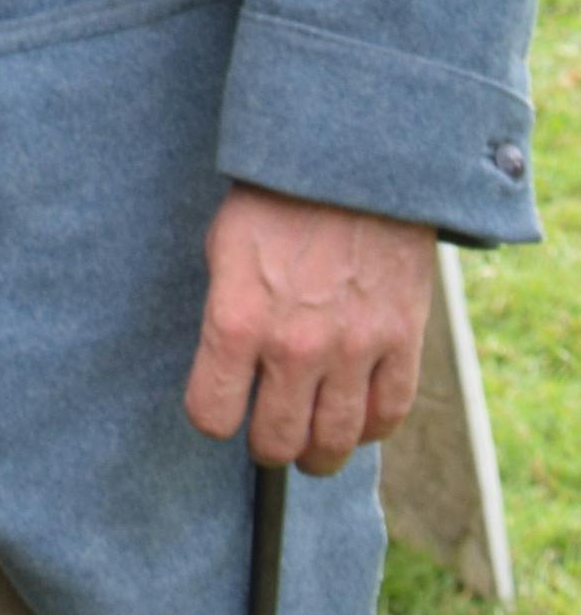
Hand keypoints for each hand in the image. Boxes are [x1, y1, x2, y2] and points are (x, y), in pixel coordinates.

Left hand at [183, 184, 435, 473]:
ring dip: (320, 454)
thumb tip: (229, 372)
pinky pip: (389, 414)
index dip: (213, 417)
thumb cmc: (277, 200)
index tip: (222, 409)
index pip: (212, 414)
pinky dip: (372, 428)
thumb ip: (227, 316)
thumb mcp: (225, 250)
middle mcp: (294, 344)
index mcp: (238, 319)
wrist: (352, 160)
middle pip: (277, 441)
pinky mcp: (402, 340)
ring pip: (335, 442)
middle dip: (268, 446)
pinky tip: (358, 418)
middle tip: (271, 435)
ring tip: (313, 446)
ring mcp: (353, 346)